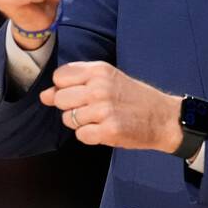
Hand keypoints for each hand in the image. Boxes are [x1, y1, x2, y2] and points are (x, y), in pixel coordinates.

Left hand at [40, 61, 183, 153]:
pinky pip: (81, 135)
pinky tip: (104, 130)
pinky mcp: (109, 130)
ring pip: (68, 119)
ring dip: (81, 123)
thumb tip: (44, 95)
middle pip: (60, 99)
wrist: (163, 117)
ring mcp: (104, 110)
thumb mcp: (107, 80)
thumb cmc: (133, 98)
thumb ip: (75, 84)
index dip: (65, 88)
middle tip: (92, 109)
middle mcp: (100, 87)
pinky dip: (90, 136)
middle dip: (70, 108)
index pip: (60, 77)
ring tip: (101, 119)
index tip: (81, 93)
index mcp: (99, 70)